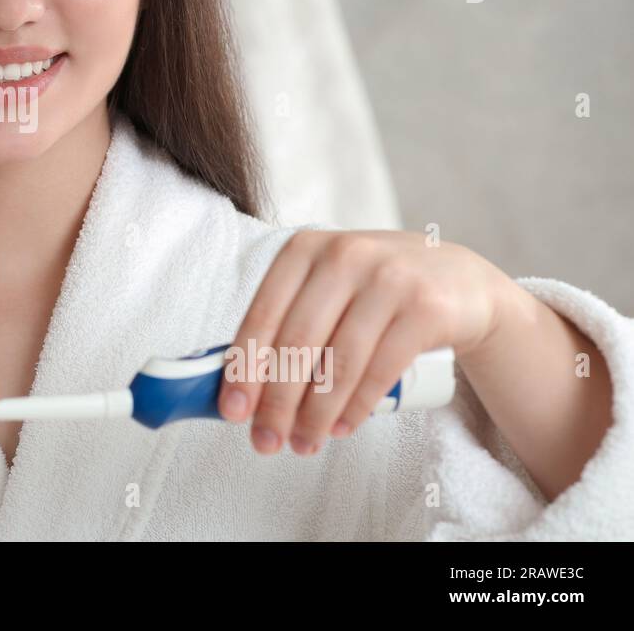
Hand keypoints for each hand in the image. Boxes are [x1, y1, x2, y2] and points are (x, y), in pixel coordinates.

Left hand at [218, 229, 512, 455]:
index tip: (232, 410)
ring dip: (315, 414)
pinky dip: (355, 408)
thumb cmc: (374, 290)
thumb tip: (241, 388)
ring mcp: (388, 278)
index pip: (263, 314)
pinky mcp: (426, 308)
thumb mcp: (326, 287)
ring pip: (338, 362)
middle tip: (266, 441)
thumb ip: (287, 322)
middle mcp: (344, 254)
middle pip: (297, 342)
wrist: (460, 280)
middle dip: (276, 402)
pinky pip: (380, 371)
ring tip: (303, 443)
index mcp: (305, 248)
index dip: (244, 367)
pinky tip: (340, 428)